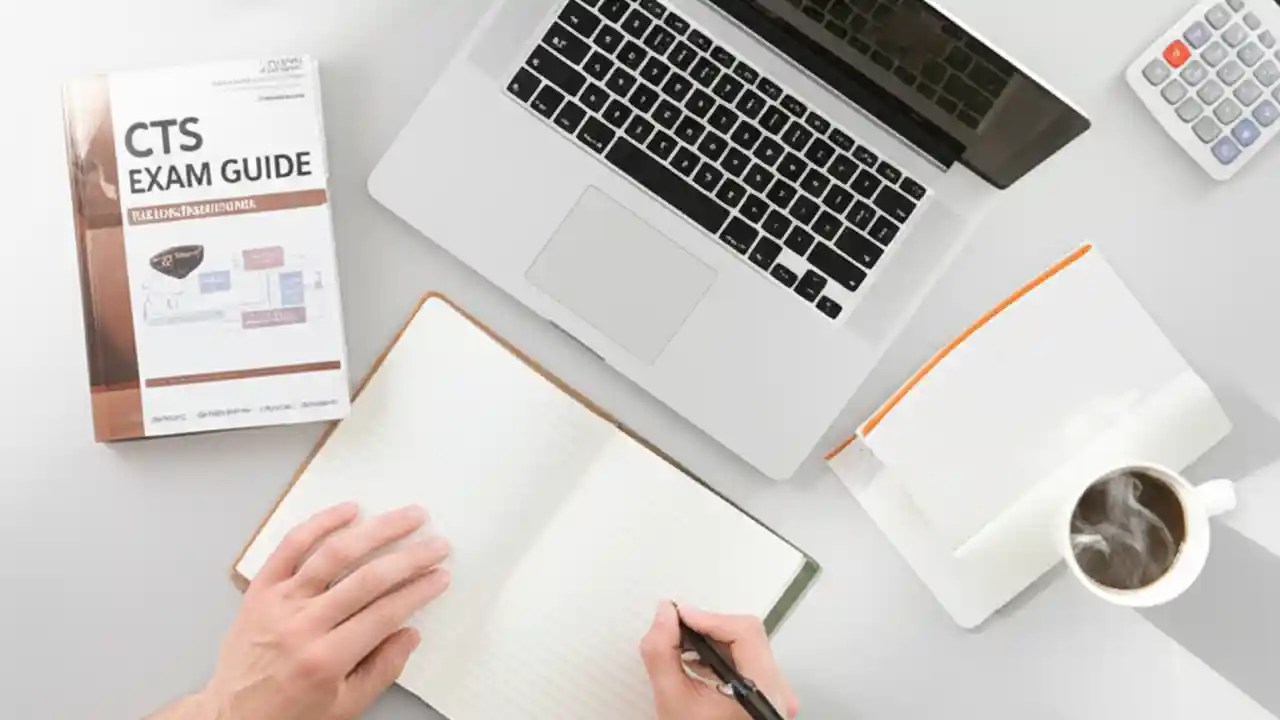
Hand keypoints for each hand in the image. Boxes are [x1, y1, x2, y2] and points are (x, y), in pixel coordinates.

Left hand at [158, 503, 450, 719]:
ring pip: (334, 554)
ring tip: (407, 517)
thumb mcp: (345, 707)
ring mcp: (279, 603)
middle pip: (367, 579)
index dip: (419, 591)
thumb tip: (411, 632)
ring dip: (376, 531)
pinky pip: (290, 547)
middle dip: (410, 558)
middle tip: (437, 544)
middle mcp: (302, 626)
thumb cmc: (288, 714)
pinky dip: (320, 523)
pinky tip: (348, 510)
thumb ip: (382, 670)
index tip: (441, 576)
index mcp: (325, 660)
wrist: (230, 716)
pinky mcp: (260, 589)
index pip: (385, 613)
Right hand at [640, 602, 798, 719]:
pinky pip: (749, 658)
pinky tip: (699, 662)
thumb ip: (662, 653)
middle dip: (709, 627)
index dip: (709, 618)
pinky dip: (723, 654)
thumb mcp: (671, 699)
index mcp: (764, 691)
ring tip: (684, 646)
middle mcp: (780, 690)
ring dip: (714, 639)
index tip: (680, 616)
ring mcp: (778, 692)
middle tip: (678, 628)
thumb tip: (664, 613)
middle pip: (747, 635)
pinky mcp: (770, 693)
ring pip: (748, 644)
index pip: (744, 633)